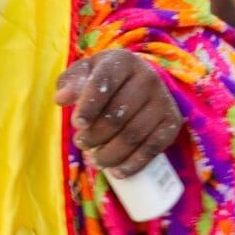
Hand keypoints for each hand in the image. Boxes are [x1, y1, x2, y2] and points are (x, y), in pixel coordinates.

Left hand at [53, 49, 181, 176]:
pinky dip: (134, 164)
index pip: (104, 84)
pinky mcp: (172, 122)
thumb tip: (62, 99)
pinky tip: (117, 172)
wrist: (137, 79)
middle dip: (95, 135)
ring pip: (134, 135)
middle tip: (81, 143)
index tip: (76, 124)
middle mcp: (147, 78)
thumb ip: (70, 84)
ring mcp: (163, 101)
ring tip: (94, 160)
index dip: (89, 106)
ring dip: (111, 153)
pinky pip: (153, 148)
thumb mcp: (83, 73)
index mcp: (121, 62)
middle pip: (118, 115)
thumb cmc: (102, 77)